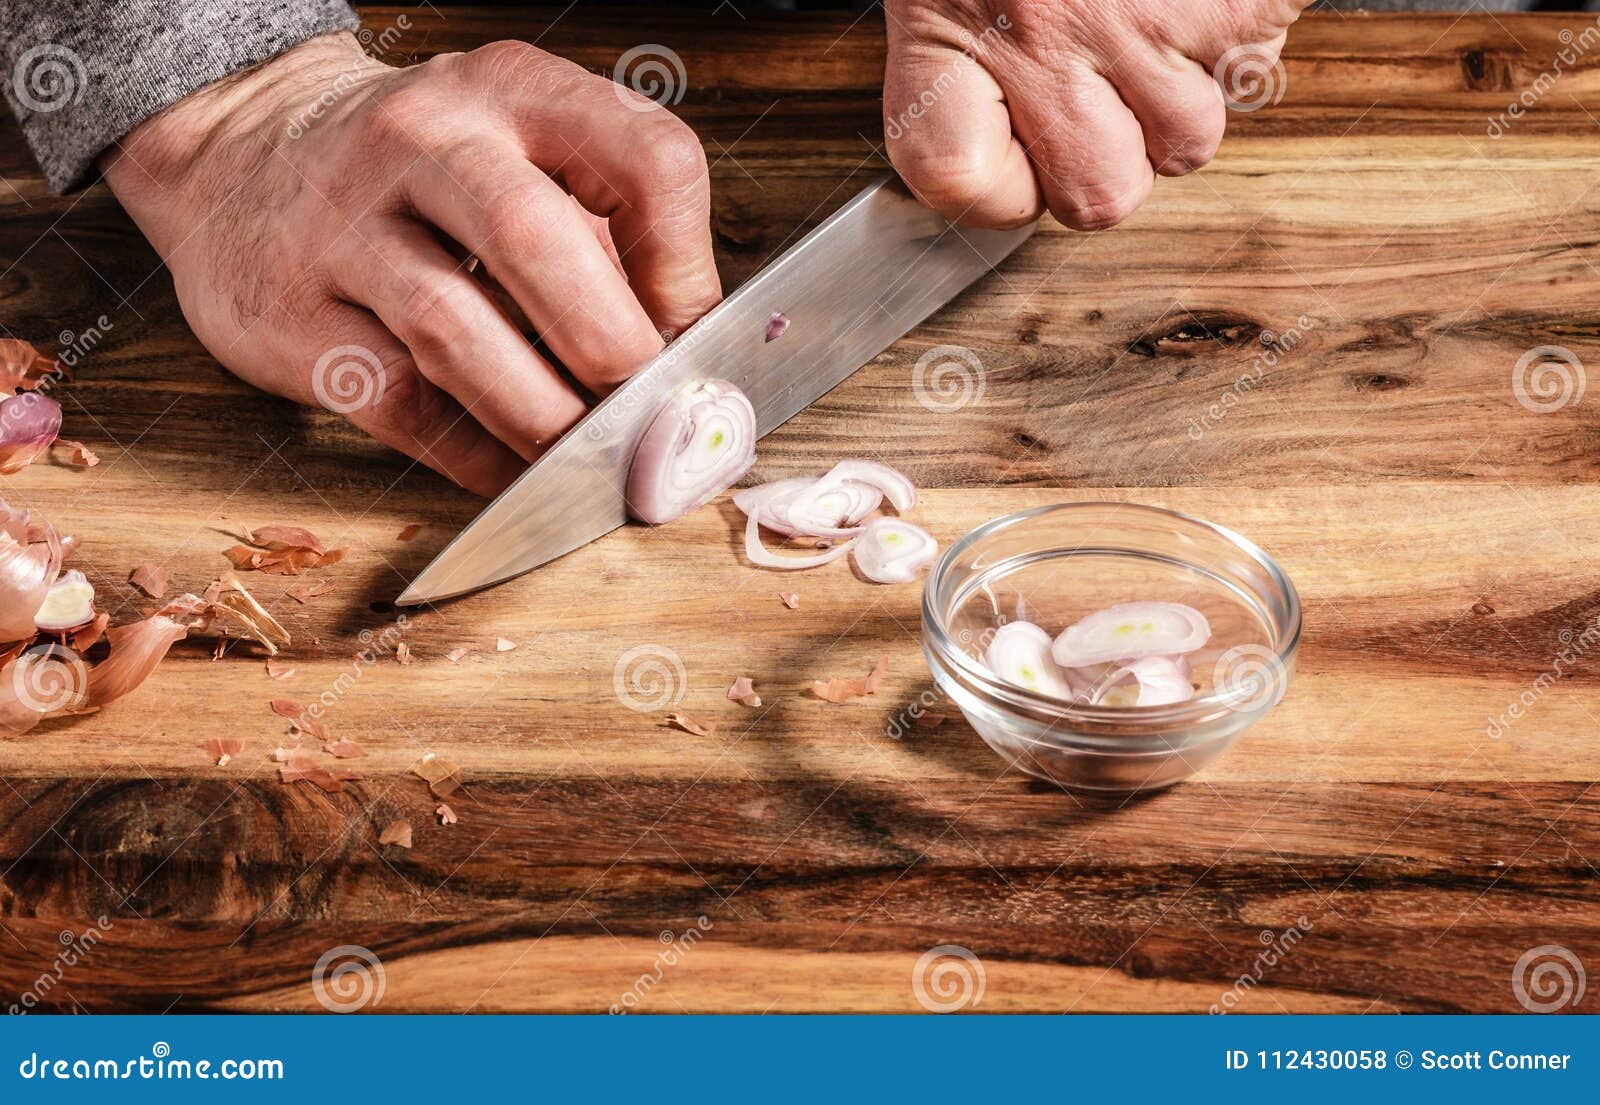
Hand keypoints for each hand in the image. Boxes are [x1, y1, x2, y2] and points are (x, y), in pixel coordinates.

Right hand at [103, 32, 721, 495]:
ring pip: (458, 333)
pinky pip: (406, 406)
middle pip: (537, 241)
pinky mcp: (295, 319)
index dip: (686, 265)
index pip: (643, 158)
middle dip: (613, 347)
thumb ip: (605, 235)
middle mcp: (424, 140)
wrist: (236, 163)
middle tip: (651, 410)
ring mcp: (343, 226)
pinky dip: (479, 458)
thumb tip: (693, 360)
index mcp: (511, 90)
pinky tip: (521, 475)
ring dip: (545, 417)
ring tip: (595, 458)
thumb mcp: (514, 151)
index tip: (694, 333)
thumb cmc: (415, 175)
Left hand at [883, 0, 1305, 229]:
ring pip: (1190, 144)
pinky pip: (1255, 68)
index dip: (1001, 187)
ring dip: (1183, 89)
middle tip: (1107, 82)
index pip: (960, 182)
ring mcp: (1150, 17)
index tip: (1018, 157)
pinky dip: (1240, 32)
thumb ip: (964, 61)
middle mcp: (1047, 28)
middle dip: (1114, 155)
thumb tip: (1011, 168)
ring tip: (1156, 5)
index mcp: (953, 15)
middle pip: (1098, 198)